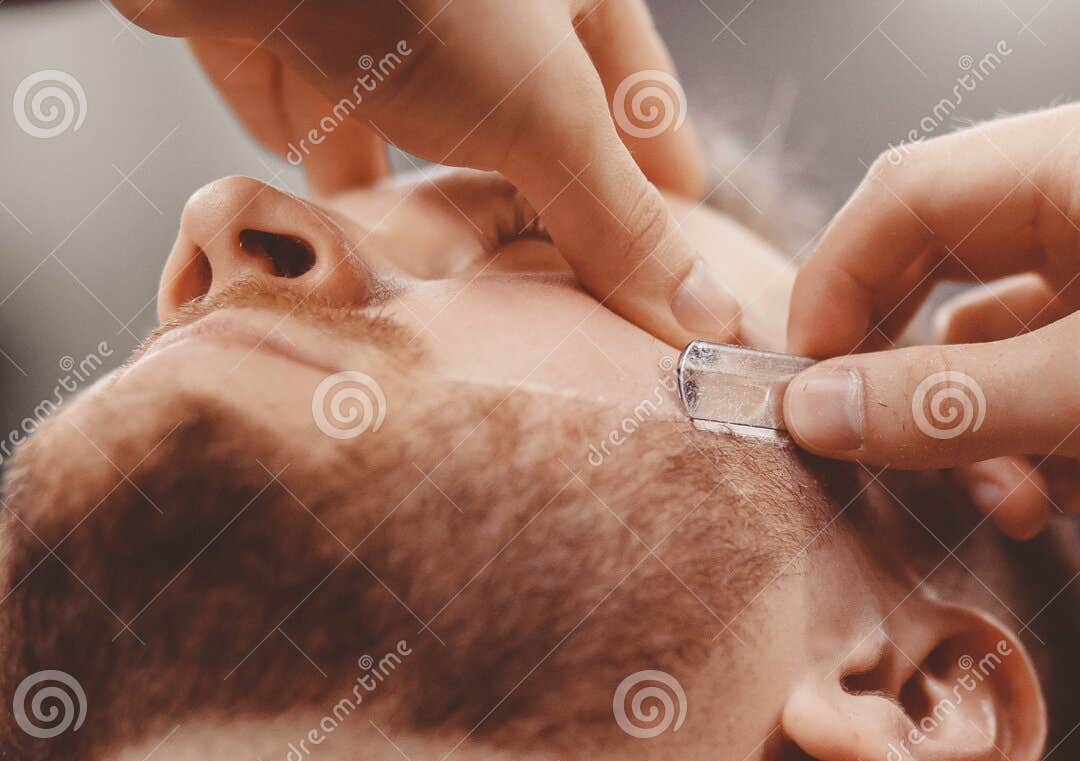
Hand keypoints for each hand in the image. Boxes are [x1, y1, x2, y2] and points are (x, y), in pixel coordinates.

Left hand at [116, 0, 739, 345]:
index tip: (666, 284)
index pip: (643, 104)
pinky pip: (331, 128)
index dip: (661, 196)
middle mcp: (485, 2)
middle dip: (541, 218)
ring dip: (439, 215)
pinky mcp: (287, 34)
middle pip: (535, 130)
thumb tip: (699, 316)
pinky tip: (358, 252)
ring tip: (464, 304)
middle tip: (564, 312)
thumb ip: (618, 222)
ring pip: (432, 135)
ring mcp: (383, 13)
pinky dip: (345, 191)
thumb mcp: (548, 114)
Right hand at [782, 95, 1079, 650]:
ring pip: (980, 353)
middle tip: (862, 445)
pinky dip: (1022, 459)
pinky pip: (1031, 405)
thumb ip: (939, 398)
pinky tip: (1050, 506)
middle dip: (904, 370)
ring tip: (1006, 495)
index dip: (836, 287)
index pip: (909, 197)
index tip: (796, 384)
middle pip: (935, 274)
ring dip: (972, 434)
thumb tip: (809, 408)